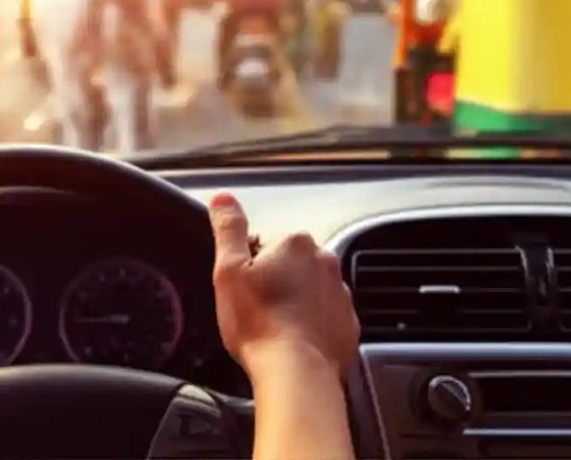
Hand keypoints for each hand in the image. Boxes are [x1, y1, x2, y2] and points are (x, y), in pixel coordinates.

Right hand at [207, 193, 359, 381]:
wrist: (296, 372)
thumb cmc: (259, 324)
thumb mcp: (229, 271)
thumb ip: (228, 230)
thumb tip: (223, 198)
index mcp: (295, 243)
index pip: (265, 244)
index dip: (249, 267)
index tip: (244, 290)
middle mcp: (324, 260)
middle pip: (290, 264)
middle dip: (275, 282)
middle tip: (256, 310)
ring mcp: (340, 292)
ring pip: (309, 289)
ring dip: (295, 302)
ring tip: (275, 328)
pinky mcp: (348, 321)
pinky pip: (325, 315)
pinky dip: (312, 324)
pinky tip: (294, 340)